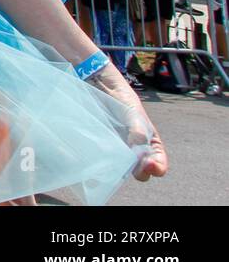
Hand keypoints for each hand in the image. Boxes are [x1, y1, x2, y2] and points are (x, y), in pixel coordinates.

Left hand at [89, 62, 168, 180]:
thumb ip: (138, 132)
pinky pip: (107, 160)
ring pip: (124, 169)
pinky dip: (105, 162)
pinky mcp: (105, 147)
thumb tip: (138, 154)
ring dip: (121, 169)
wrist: (101, 89)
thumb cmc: (122, 100)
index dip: (156, 168)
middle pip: (142, 172)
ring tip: (115, 162)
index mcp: (151, 144)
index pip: (159, 164)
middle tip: (133, 166)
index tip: (149, 164)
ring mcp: (121, 150)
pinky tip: (101, 157)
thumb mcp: (133, 114)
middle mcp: (137, 151)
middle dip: (140, 173)